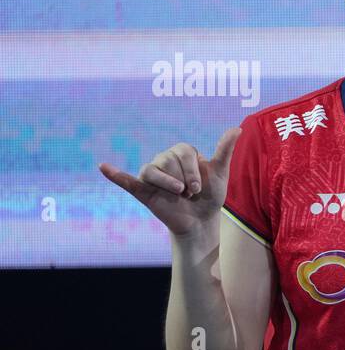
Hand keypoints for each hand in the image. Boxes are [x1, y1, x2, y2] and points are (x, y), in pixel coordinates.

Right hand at [98, 127, 240, 238]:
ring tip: (178, 195)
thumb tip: (237, 128)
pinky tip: (102, 167)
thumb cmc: (211, 196)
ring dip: (168, 185)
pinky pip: (125, 180)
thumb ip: (225, 150)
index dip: (194, 172)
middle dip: (184, 181)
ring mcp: (152, 174)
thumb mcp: (220, 173)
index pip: (184, 152)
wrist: (201, 221)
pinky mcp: (141, 189)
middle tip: (189, 193)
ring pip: (153, 172)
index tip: (199, 187)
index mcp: (182, 152)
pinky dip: (114, 174)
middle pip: (169, 162)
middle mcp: (164, 159)